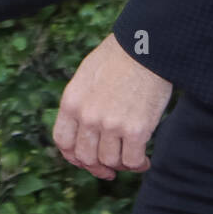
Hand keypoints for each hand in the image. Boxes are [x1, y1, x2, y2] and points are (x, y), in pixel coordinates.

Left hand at [53, 33, 172, 179]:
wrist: (148, 44)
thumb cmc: (121, 55)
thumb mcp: (87, 74)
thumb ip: (82, 102)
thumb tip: (83, 127)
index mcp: (72, 102)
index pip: (64, 142)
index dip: (74, 157)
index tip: (86, 160)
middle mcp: (88, 117)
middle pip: (86, 157)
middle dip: (98, 166)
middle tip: (110, 168)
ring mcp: (111, 124)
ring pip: (111, 161)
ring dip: (121, 165)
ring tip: (131, 159)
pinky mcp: (136, 129)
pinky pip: (132, 160)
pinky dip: (138, 165)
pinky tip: (144, 161)